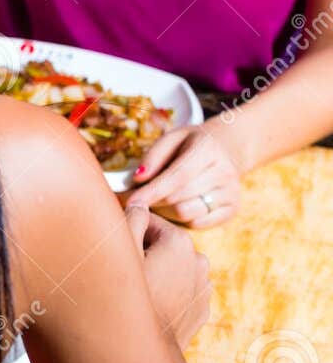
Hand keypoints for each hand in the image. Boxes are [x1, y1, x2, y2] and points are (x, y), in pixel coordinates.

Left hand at [127, 119, 244, 227]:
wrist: (225, 151)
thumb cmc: (190, 144)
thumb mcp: (171, 139)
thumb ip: (153, 156)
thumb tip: (138, 178)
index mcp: (208, 150)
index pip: (177, 176)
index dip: (152, 191)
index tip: (130, 201)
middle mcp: (225, 172)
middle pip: (179, 198)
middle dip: (153, 201)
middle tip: (137, 200)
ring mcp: (232, 193)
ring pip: (187, 213)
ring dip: (163, 211)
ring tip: (154, 201)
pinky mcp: (232, 209)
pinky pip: (197, 223)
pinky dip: (179, 219)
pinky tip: (172, 206)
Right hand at [127, 202, 211, 347]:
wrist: (141, 350)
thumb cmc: (127, 295)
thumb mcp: (122, 251)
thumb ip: (132, 219)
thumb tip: (138, 203)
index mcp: (180, 242)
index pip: (149, 221)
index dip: (128, 229)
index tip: (114, 243)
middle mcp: (199, 261)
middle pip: (163, 244)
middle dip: (144, 251)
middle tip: (122, 268)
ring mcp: (203, 288)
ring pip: (174, 267)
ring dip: (158, 271)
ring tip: (136, 287)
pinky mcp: (200, 310)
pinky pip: (181, 291)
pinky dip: (167, 292)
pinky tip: (149, 303)